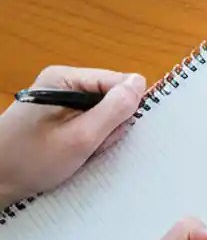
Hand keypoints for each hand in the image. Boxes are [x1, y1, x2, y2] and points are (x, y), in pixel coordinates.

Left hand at [0, 67, 145, 205]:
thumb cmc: (33, 161)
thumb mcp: (80, 138)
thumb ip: (113, 110)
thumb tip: (140, 82)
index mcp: (65, 78)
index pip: (118, 82)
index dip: (122, 110)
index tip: (108, 134)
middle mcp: (63, 82)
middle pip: (111, 96)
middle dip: (109, 125)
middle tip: (90, 146)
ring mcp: (60, 98)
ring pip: (103, 112)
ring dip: (100, 135)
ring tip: (80, 151)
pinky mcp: (59, 113)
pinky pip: (90, 121)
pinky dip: (90, 139)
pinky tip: (76, 151)